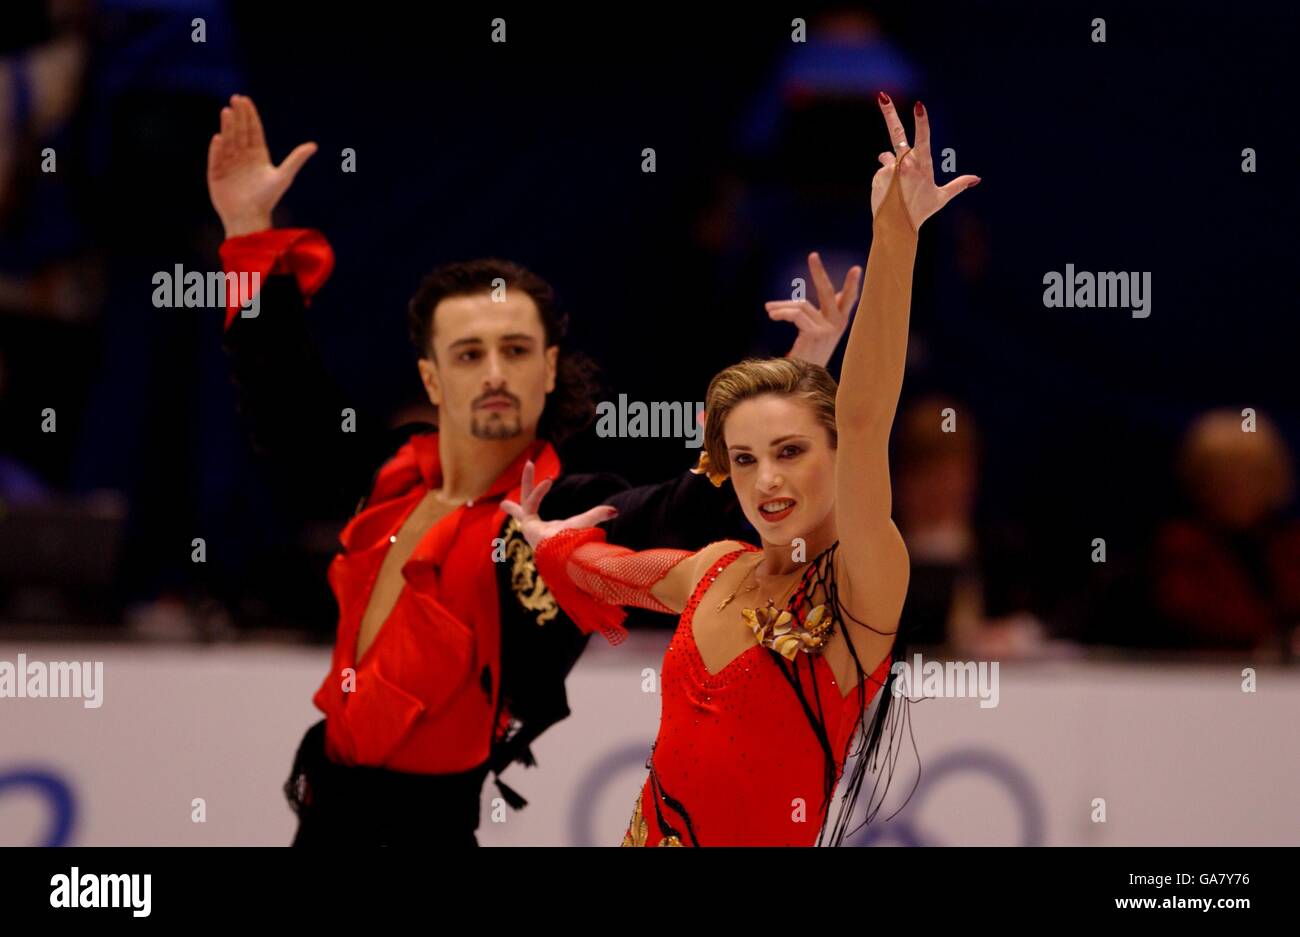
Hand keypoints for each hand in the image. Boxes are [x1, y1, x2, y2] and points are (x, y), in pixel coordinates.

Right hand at [206, 94, 316, 237]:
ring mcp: (228, 164)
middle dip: (238, 116)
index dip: (249, 116)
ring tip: (227, 112)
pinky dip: (217, 149)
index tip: (245, 100)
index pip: (253, 131)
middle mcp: (242, 157)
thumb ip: (296, 159)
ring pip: (228, 141)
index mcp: (258, 155)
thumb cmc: (268, 199)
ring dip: (227, 127)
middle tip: (235, 98)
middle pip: (240, 132)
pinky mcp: (216, 174)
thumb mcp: (284, 176)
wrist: (250, 219)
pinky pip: (216, 159)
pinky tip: (218, 138)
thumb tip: (314, 145)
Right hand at [500, 460, 618, 549]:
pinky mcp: (527, 526)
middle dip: (527, 486)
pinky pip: (531, 504)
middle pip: (525, 504)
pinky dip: (540, 492)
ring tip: (529, 463)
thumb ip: (597, 515)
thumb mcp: (585, 523)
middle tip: (525, 468)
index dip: (538, 495)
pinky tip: (548, 480)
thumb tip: (616, 511)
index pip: (535, 511)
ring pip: (525, 499)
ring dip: (527, 480)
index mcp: (544, 530)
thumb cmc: (575, 544)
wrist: (567, 558)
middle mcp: (534, 529)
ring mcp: (529, 528)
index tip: (546, 480)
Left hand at [767, 252, 861, 365]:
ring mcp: (828, 329)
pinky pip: (796, 315)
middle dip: (820, 273)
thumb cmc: (809, 357)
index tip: (857, 268)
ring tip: (769, 309)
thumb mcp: (820, 332)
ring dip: (782, 306)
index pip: (849, 299)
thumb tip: (835, 293)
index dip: (852, 284)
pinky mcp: (816, 334)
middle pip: (829, 293)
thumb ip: (826, 313)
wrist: (802, 380)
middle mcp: (838, 325)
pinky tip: (772, 315)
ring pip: (802, 306)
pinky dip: (782, 312)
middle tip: (813, 255)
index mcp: (840, 323)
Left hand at [870, 95, 979, 226]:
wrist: (896, 226)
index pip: (923, 137)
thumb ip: (958, 185)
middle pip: (896, 132)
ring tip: (898, 186)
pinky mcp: (878, 175)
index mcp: (922, 163)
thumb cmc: (921, 212)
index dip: (921, 121)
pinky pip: (882, 170)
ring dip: (892, 165)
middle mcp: (905, 163)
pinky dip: (885, 177)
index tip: (918, 105)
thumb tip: (977, 179)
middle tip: (882, 95)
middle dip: (889, 112)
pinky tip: (890, 191)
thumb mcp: (941, 198)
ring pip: (888, 157)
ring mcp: (889, 168)